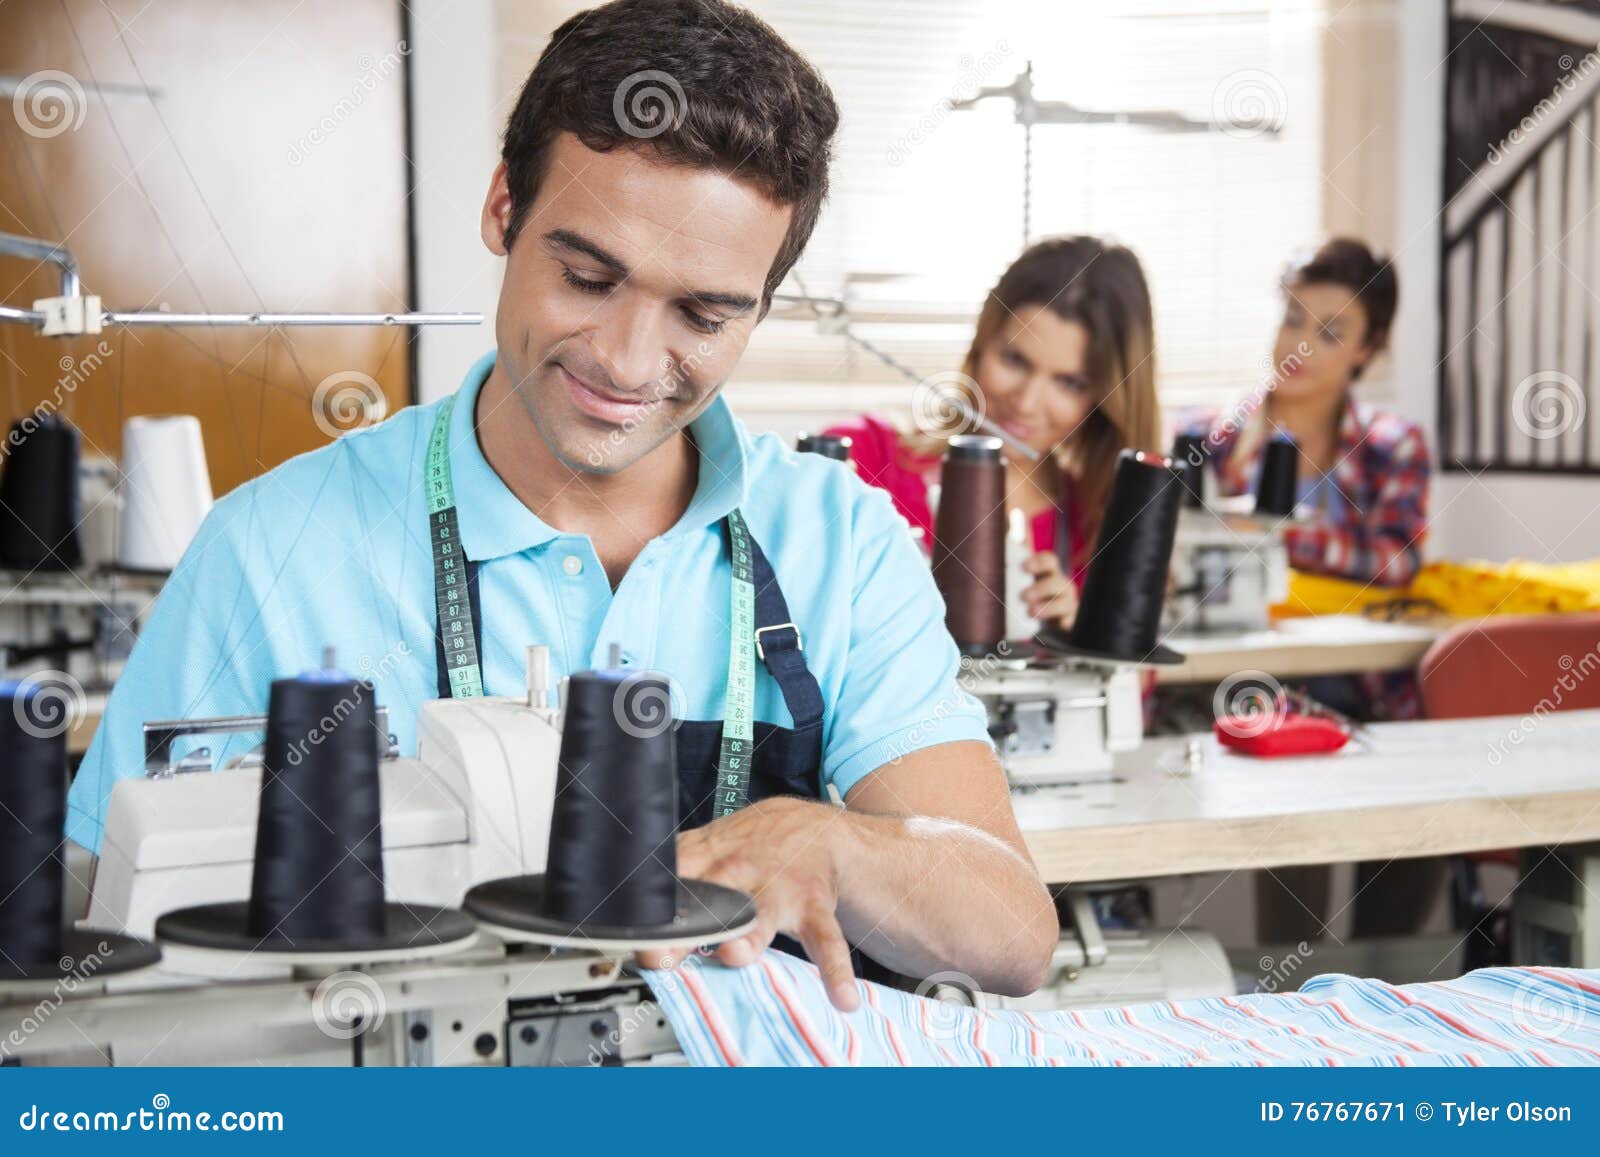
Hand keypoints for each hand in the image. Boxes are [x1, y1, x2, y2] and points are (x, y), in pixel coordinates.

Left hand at [636, 797, 860, 1010]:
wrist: (814, 828)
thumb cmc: (750, 848)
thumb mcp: (706, 848)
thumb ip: (670, 876)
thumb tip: (618, 908)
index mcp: (706, 859)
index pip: (669, 879)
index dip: (647, 905)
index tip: (626, 932)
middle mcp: (739, 872)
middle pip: (709, 899)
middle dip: (685, 926)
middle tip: (661, 955)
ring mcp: (777, 889)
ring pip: (761, 915)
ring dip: (748, 937)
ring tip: (736, 956)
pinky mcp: (813, 907)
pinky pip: (826, 940)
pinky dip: (835, 969)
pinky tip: (841, 996)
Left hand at [1021, 550, 1077, 630]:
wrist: (1046, 624)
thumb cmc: (1032, 598)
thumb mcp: (1023, 582)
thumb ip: (1014, 567)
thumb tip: (1000, 549)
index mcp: (1049, 573)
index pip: (1049, 561)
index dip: (1039, 562)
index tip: (1025, 567)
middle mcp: (1061, 585)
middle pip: (1056, 581)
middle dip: (1041, 587)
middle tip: (1024, 595)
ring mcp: (1068, 603)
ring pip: (1064, 602)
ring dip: (1048, 607)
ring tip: (1031, 611)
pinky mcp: (1070, 621)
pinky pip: (1070, 621)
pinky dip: (1063, 623)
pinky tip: (1057, 625)